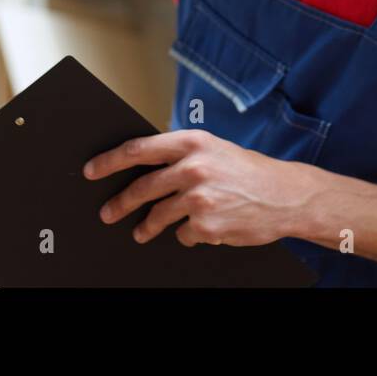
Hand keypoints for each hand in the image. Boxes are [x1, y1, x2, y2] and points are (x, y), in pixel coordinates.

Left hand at [84, 129, 312, 246]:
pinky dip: (187, 233)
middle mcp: (193, 167)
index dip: (110, 161)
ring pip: (158, 215)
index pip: (139, 149)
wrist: (285, 195)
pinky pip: (183, 234)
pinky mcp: (206, 224)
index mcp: (192, 142)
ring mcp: (199, 198)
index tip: (91, 170)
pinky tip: (201, 227)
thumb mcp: (214, 149)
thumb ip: (181, 154)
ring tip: (141, 232)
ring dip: (147, 227)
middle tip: (107, 212)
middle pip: (142, 187)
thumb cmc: (248, 171)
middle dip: (120, 203)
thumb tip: (144, 166)